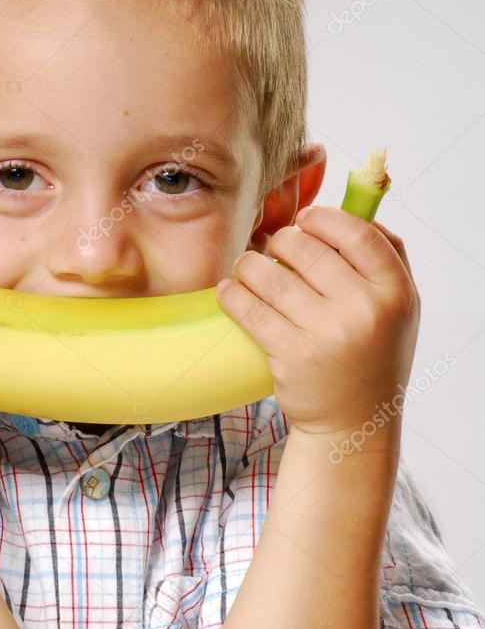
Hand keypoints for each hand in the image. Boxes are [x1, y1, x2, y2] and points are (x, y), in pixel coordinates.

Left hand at [216, 207, 420, 435]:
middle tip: (272, 248)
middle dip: (280, 241)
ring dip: (249, 264)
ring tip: (247, 267)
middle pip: (306, 248)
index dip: (323, 218)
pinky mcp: (291, 355)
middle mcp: (364, 310)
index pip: (356, 233)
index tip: (305, 220)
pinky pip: (249, 308)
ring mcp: (326, 333)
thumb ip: (383, 256)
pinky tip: (229, 290)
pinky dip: (232, 293)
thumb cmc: (373, 351)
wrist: (356, 419)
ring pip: (269, 273)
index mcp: (396, 291)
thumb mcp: (399, 305)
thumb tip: (341, 208)